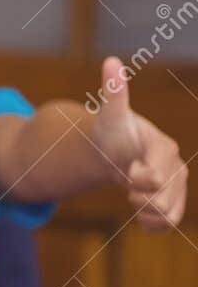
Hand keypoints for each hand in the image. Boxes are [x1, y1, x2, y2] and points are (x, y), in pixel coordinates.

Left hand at [91, 56, 187, 229]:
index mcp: (165, 148)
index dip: (138, 178)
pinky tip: (139, 217)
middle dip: (140, 196)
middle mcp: (177, 167)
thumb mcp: (110, 115)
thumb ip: (114, 93)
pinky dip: (153, 226)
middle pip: (163, 198)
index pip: (156, 175)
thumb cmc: (111, 131)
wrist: (112, 150)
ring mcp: (177, 186)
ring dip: (146, 213)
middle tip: (127, 185)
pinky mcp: (172, 202)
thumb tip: (111, 61)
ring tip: (132, 198)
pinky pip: (168, 224)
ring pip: (168, 214)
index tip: (128, 170)